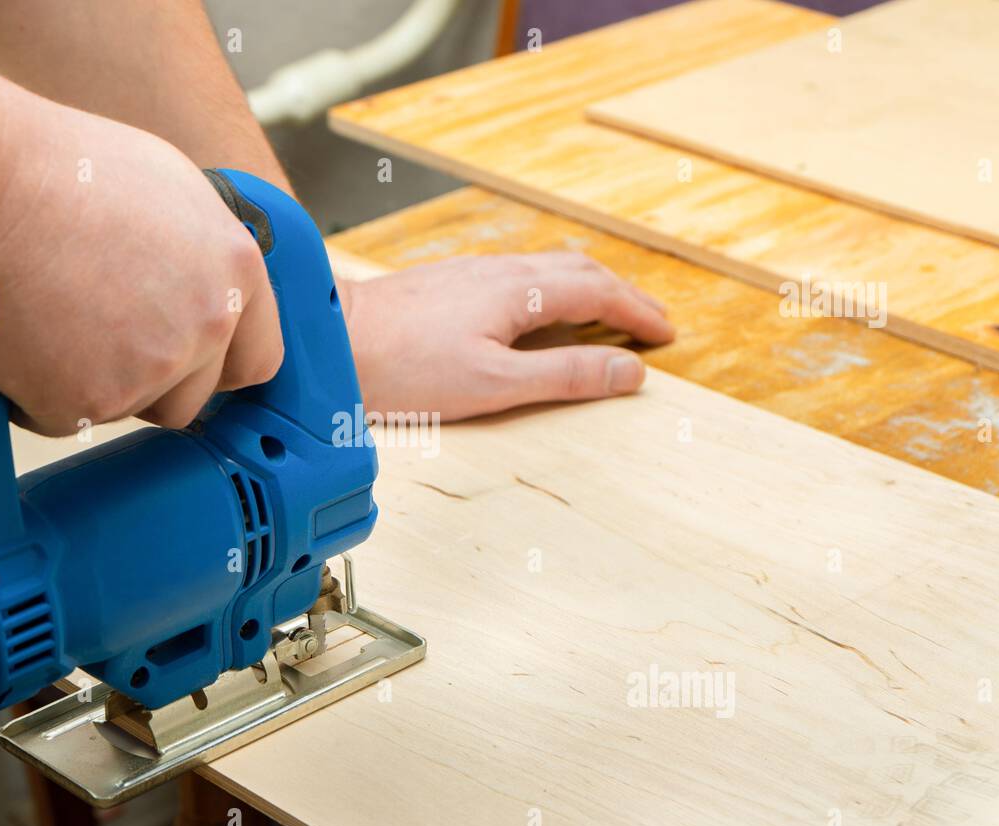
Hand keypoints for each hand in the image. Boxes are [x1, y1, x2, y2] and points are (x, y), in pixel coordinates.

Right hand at [0, 99, 281, 435]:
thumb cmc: (59, 171)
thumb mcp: (171, 190)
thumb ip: (205, 255)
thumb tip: (209, 285)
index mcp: (236, 273)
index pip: (257, 359)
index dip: (217, 365)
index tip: (189, 365)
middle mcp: (206, 326)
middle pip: (194, 396)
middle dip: (152, 380)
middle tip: (98, 333)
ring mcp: (151, 369)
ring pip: (132, 409)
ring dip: (99, 387)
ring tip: (55, 320)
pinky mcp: (89, 402)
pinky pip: (68, 419)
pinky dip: (39, 394)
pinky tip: (20, 338)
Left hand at [339, 253, 673, 419]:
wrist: (332, 340)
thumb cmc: (404, 367)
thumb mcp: (494, 383)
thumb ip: (564, 376)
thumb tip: (627, 372)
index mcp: (520, 291)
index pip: (600, 292)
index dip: (639, 311)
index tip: (666, 334)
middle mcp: (500, 270)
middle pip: (580, 270)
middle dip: (623, 293)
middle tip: (650, 319)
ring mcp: (472, 273)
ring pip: (548, 268)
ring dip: (588, 287)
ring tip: (607, 312)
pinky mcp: (448, 283)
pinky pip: (520, 275)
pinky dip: (552, 290)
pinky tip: (538, 311)